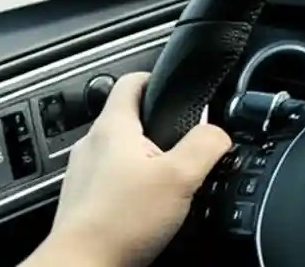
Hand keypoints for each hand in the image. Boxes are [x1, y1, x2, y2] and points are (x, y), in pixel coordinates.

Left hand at [22, 73, 230, 266]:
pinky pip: (114, 181)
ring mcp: (84, 174)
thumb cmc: (119, 224)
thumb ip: (207, 144)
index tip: (178, 91)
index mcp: (113, 127)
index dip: (160, 79)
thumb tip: (220, 132)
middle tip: (185, 146)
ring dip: (147, 160)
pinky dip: (133, 186)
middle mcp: (92, 145)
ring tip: (170, 181)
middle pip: (131, 118)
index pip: (134, 80)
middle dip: (161, 128)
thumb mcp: (181, 176)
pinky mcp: (85, 201)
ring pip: (123, 152)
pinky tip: (149, 206)